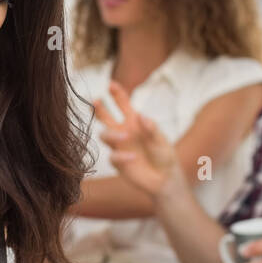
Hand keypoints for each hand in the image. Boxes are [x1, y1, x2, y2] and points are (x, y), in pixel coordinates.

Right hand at [96, 81, 181, 198]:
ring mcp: (119, 147)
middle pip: (106, 117)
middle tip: (97, 101)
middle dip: (100, 109)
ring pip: (104, 135)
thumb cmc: (164, 156)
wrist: (164, 179)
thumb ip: (152, 128)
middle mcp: (123, 132)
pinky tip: (133, 158)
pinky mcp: (118, 163)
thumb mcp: (162, 141)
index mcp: (134, 122)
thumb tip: (140, 116)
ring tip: (124, 137)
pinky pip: (113, 156)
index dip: (117, 93)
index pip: (122, 104)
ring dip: (112, 134)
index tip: (111, 84)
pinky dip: (121, 156)